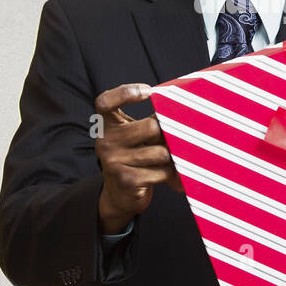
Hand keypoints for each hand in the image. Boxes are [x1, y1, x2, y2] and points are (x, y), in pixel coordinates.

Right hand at [94, 83, 183, 233]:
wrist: (119, 195)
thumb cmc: (133, 157)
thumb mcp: (134, 136)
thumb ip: (149, 122)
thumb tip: (181, 113)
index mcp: (106, 126)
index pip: (104, 102)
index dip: (124, 93)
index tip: (148, 91)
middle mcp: (105, 141)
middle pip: (151, 127)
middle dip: (166, 134)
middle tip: (169, 140)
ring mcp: (113, 161)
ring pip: (161, 152)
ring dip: (170, 156)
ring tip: (166, 159)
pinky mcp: (126, 180)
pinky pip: (162, 171)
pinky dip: (170, 174)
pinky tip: (165, 175)